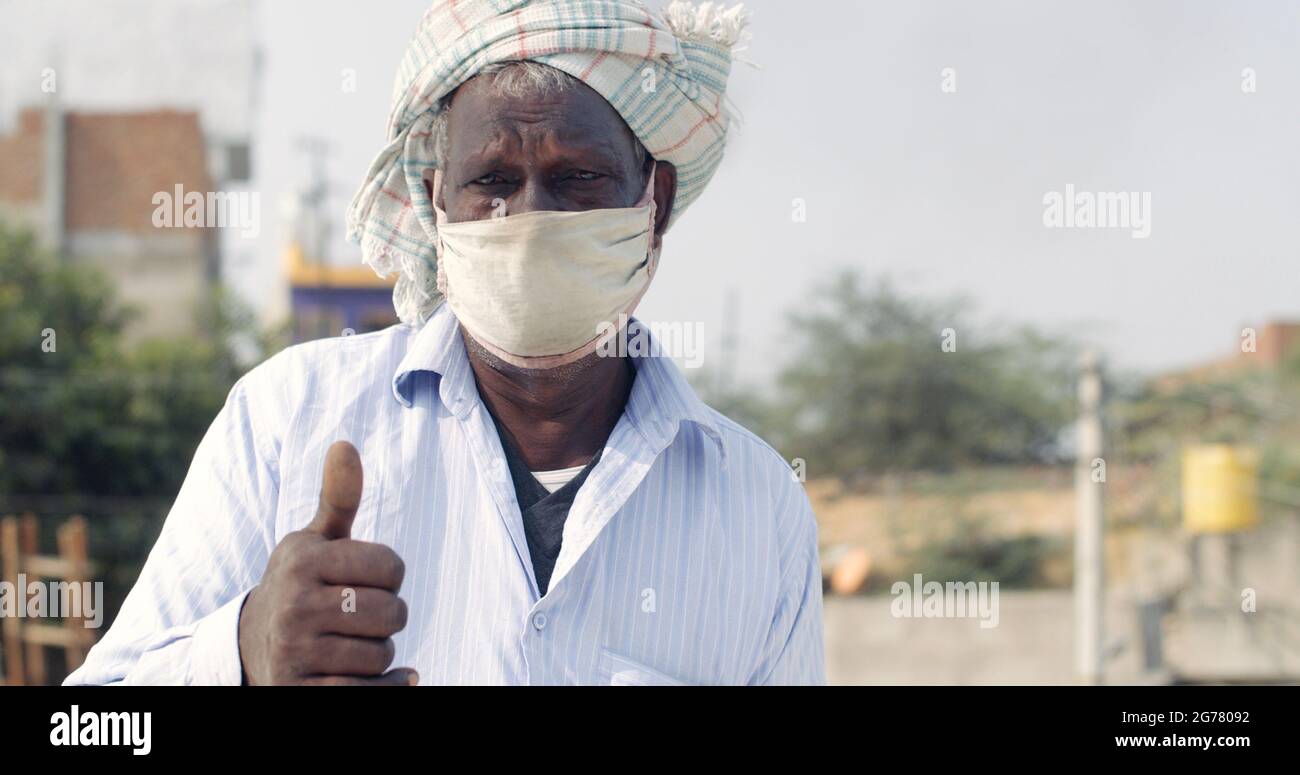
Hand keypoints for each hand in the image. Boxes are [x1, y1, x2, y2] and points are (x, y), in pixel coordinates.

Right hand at [237, 440, 416, 684]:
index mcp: (302, 560)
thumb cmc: (302, 584)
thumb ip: (338, 498)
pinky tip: (389, 677)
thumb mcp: (315, 540)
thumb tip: (345, 443)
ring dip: (379, 652)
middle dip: (388, 616)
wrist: (252, 646)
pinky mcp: (299, 693)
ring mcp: (293, 653)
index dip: (390, 574)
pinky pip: (369, 693)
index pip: (391, 565)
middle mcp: (293, 605)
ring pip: (382, 654)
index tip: (364, 578)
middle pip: (392, 612)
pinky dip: (389, 686)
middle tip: (360, 615)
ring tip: (351, 642)